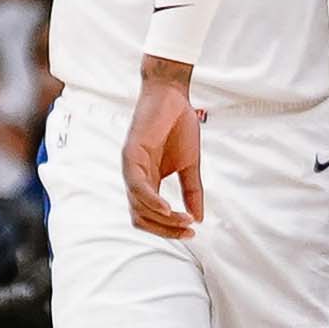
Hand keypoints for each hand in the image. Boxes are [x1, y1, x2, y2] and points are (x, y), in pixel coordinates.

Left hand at [122, 64, 204, 239]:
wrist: (172, 95)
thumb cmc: (179, 126)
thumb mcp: (190, 165)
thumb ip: (192, 191)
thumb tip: (198, 219)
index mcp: (148, 182)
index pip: (151, 217)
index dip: (170, 230)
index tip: (192, 232)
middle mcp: (136, 179)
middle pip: (141, 218)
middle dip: (165, 230)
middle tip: (188, 231)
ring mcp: (131, 167)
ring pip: (137, 207)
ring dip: (161, 219)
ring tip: (183, 220)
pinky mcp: (130, 155)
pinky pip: (136, 186)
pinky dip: (150, 201)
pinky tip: (167, 208)